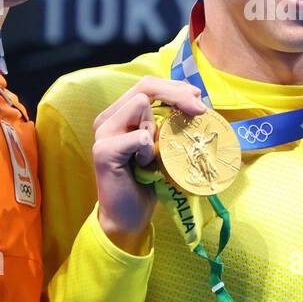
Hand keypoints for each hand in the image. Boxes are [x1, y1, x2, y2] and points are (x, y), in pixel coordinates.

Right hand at [92, 77, 206, 252]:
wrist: (127, 217)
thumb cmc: (146, 182)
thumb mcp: (160, 144)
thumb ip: (165, 121)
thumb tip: (195, 98)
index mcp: (118, 114)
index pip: (146, 84)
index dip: (174, 86)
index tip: (198, 97)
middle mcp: (106, 119)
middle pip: (145, 87)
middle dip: (177, 94)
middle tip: (199, 109)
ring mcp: (102, 134)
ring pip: (141, 104)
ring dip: (157, 127)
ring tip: (153, 153)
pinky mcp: (104, 151)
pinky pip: (139, 136)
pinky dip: (148, 150)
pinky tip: (144, 166)